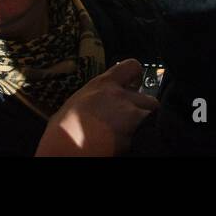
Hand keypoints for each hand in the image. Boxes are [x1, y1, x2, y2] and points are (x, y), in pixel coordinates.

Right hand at [36, 60, 158, 156]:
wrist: (65, 149)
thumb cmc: (62, 129)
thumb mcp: (75, 103)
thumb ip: (93, 97)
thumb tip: (95, 104)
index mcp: (103, 84)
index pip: (132, 66)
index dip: (136, 75)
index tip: (134, 82)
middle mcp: (120, 97)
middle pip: (149, 98)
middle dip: (145, 108)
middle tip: (133, 118)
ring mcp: (130, 117)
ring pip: (153, 117)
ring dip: (147, 124)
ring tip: (134, 133)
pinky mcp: (135, 138)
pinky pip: (147, 136)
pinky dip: (143, 140)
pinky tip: (131, 144)